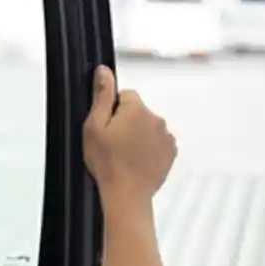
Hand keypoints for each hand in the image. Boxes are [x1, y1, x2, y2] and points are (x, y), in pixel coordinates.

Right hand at [83, 66, 176, 201]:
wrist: (127, 195)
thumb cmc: (107, 163)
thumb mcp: (93, 127)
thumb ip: (101, 96)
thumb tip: (104, 70)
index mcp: (136, 109)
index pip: (125, 95)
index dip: (111, 110)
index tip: (105, 128)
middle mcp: (156, 119)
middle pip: (138, 112)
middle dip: (126, 123)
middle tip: (112, 144)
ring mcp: (166, 136)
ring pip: (148, 128)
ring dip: (138, 136)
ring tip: (124, 156)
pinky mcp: (171, 152)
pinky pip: (158, 143)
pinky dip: (149, 149)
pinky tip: (136, 162)